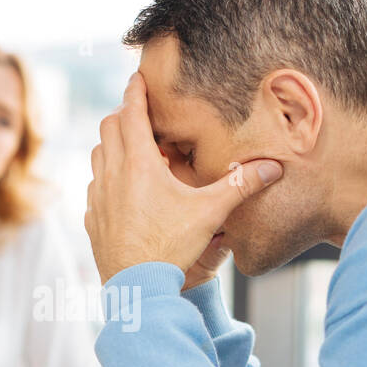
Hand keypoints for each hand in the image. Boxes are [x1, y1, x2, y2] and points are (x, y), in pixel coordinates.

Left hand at [84, 71, 282, 283]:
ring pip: (97, 155)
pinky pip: (94, 187)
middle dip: (123, 115)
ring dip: (112, 146)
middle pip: (108, 128)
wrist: (138, 289)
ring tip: (133, 150)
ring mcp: (98, 197)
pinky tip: (122, 190)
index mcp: (138, 164)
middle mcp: (112, 174)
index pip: (130, 113)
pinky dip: (105, 178)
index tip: (138, 78)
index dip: (135, 91)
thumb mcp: (210, 213)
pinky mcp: (92, 219)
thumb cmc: (171, 247)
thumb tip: (274, 167)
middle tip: (140, 115)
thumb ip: (240, 185)